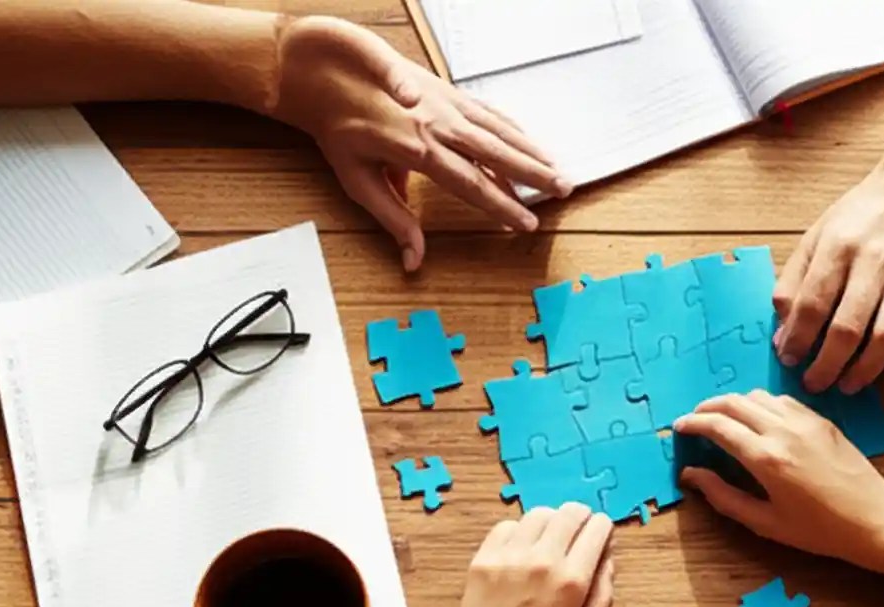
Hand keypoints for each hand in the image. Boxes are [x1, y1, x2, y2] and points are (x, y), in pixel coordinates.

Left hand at [271, 17, 569, 271]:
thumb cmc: (334, 127)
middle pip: (497, 152)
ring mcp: (444, 102)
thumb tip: (413, 260)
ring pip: (497, 128)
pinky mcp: (443, 87)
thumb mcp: (356, 180)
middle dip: (534, 173)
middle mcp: (438, 123)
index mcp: (418, 149)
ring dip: (530, 149)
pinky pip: (485, 109)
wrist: (318, 69)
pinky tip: (525, 138)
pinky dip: (509, 125)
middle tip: (565, 190)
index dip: (503, 207)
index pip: (472, 184)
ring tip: (556, 168)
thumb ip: (392, 218)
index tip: (528, 223)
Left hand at [429, 504, 614, 606]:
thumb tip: (608, 559)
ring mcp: (509, 557)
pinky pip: (506, 526)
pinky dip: (519, 530)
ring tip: (551, 537)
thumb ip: (603, 594)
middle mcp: (542, 561)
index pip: (597, 529)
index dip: (604, 527)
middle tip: (581, 526)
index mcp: (572, 580)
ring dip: (551, 521)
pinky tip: (522, 547)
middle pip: (569, 512)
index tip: (602, 532)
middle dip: (581, 515)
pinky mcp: (484, 559)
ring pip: (538, 514)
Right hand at [673, 391, 883, 569]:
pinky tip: (757, 421)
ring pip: (756, 396)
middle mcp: (782, 431)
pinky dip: (760, 405)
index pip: (717, 426)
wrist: (874, 519)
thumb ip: (723, 496)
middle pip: (732, 402)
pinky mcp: (820, 419)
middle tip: (694, 421)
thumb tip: (691, 474)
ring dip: (733, 403)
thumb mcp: (765, 522)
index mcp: (765, 458)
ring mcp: (804, 421)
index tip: (679, 429)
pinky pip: (781, 400)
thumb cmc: (819, 530)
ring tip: (723, 421)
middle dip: (707, 408)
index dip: (692, 423)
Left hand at [772, 160, 883, 394]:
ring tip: (847, 384)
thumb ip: (792, 283)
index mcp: (836, 249)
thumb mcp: (813, 239)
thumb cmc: (856, 218)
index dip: (797, 338)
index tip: (788, 359)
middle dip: (827, 364)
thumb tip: (782, 331)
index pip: (812, 304)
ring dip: (865, 369)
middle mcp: (871, 264)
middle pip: (847, 327)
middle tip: (814, 384)